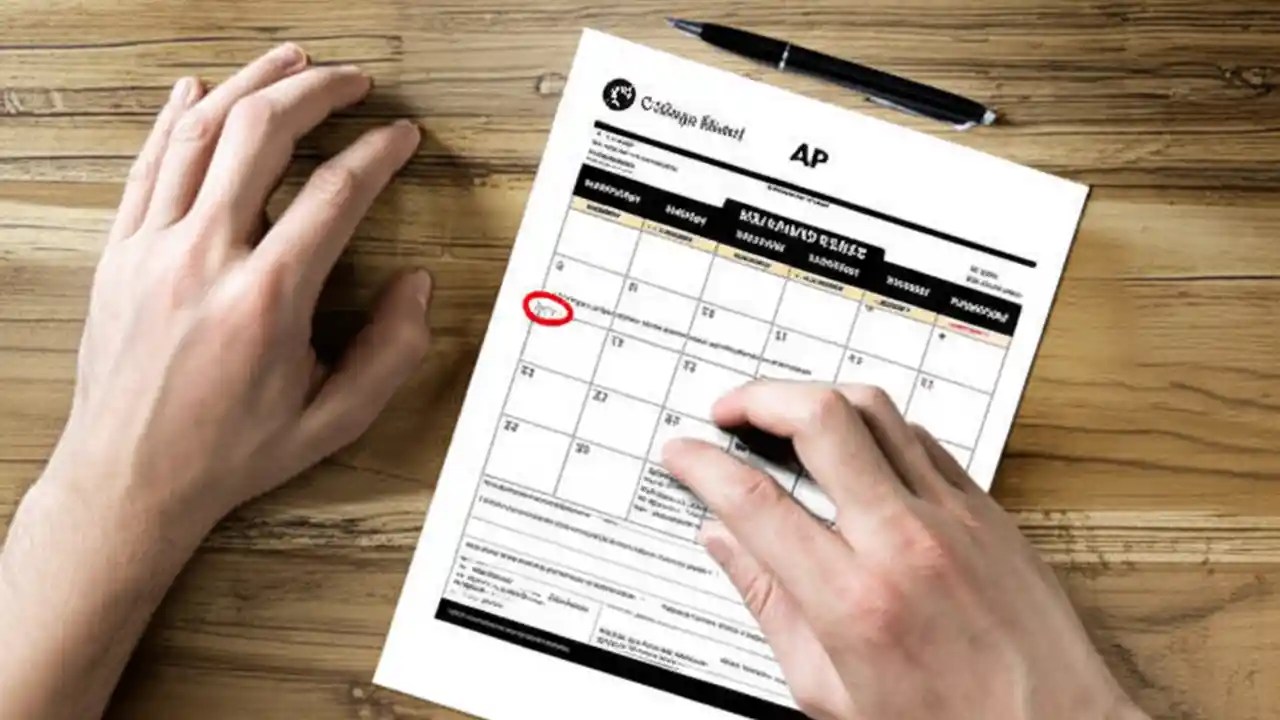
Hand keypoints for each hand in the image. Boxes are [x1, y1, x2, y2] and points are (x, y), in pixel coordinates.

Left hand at [48, 42, 430, 536]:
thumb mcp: (331, 421)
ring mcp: (152, 250)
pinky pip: (148, 164)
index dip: (378, 153)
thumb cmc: (228, 453)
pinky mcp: (119, 253)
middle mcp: (203, 261)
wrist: (129, 479)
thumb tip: (415, 287)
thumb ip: (389, 354)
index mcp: (264, 301)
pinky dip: (176, 118)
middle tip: (352, 80)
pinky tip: (197, 91)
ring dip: (250, 84)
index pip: (334, 194)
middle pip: (263, 136)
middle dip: (317, 92)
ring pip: (201, 134)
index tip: (400, 138)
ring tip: (289, 60)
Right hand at [664, 382, 1146, 719]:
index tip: (685, 454)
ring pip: (875, 409)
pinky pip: (923, 438)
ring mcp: (952, 518)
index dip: (704, 465)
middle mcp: (903, 543)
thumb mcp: (830, 692)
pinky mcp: (987, 509)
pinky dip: (877, 428)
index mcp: (852, 601)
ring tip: (788, 415)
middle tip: (731, 410)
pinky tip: (857, 446)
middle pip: (819, 419)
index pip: (755, 502)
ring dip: (817, 397)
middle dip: (759, 397)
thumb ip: (770, 607)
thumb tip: (725, 545)